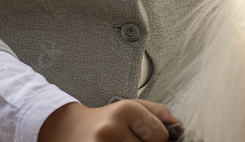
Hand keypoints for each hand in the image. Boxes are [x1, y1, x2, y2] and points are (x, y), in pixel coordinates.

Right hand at [37, 99, 182, 140]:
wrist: (66, 129)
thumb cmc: (102, 121)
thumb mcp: (129, 107)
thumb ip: (156, 112)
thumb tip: (178, 125)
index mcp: (125, 110)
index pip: (161, 136)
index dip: (154, 139)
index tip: (140, 136)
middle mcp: (111, 128)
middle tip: (125, 140)